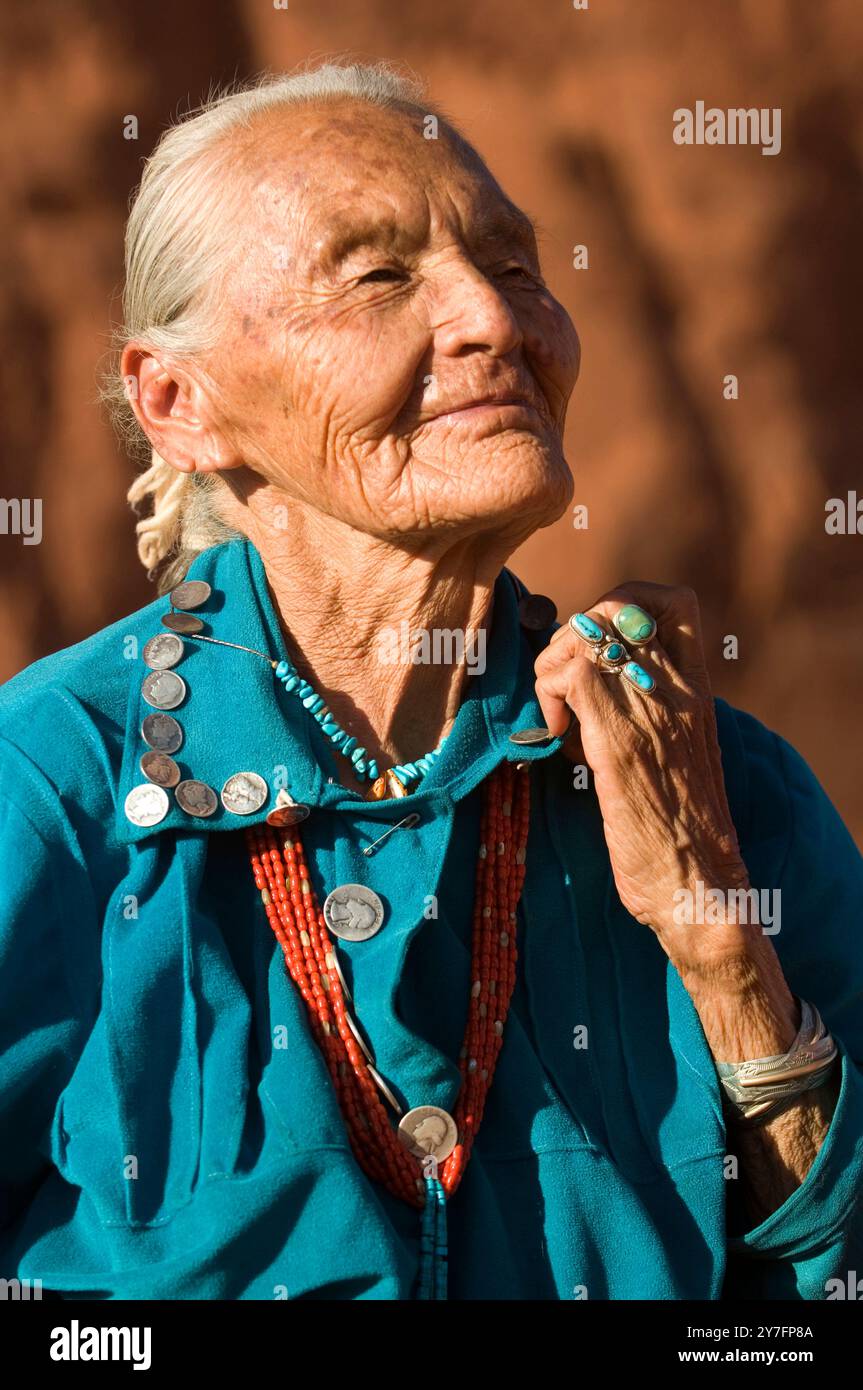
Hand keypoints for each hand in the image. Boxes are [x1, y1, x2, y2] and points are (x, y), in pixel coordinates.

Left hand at [534, 581, 754, 976]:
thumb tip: (587, 691)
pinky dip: (547, 696)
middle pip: (617, 606)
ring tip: (560, 719)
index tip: (597, 649)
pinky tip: (555, 737)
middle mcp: (678, 690)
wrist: (699, 887)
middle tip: (564, 691)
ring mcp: (650, 711)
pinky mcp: (620, 741)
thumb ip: (644, 713)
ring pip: (586, 634)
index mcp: (696, 691)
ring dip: (553, 668)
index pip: (673, 601)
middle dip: (572, 638)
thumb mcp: (673, 755)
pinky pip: (569, 676)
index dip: (623, 604)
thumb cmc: (677, 833)